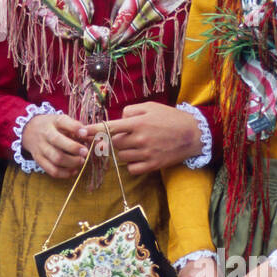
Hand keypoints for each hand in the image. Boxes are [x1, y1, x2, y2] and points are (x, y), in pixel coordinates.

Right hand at [21, 113, 88, 178]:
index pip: (63, 122)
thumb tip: (94, 138)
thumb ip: (77, 129)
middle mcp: (45, 134)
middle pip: (57, 141)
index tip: (85, 133)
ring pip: (56, 158)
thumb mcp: (62, 121)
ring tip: (81, 161)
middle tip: (86, 152)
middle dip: (74, 148)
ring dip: (71, 162)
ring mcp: (40, 147)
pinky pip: (51, 170)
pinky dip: (64, 173)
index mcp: (53, 122)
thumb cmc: (52, 126)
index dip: (75, 128)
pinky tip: (73, 171)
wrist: (29, 130)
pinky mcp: (39, 159)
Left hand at [83, 103, 202, 173]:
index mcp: (138, 123)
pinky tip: (140, 156)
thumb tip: (118, 119)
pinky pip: (131, 168)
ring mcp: (146, 153)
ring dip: (124, 151)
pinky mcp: (152, 165)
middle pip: (114, 143)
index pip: (109, 127)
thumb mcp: (151, 107)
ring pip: (121, 156)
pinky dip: (132, 163)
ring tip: (137, 144)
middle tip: (125, 136)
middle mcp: (140, 139)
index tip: (82, 132)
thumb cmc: (170, 118)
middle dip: (115, 140)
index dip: (94, 130)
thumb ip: (131, 111)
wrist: (193, 135)